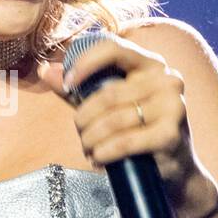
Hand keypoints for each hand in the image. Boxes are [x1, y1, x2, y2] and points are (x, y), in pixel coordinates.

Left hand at [38, 34, 217, 217]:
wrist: (174, 169)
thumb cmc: (137, 130)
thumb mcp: (108, 105)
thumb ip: (78, 87)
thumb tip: (44, 69)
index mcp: (150, 64)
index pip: (113, 48)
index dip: (84, 63)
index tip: (67, 84)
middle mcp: (166, 79)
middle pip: (107, 94)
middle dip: (84, 118)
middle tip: (80, 133)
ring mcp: (173, 105)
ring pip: (113, 120)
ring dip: (91, 139)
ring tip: (89, 149)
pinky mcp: (170, 133)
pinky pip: (124, 141)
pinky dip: (104, 152)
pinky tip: (98, 159)